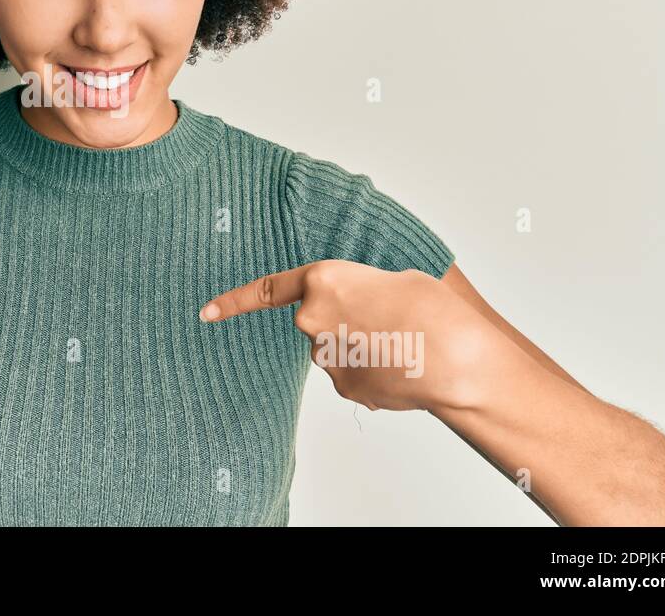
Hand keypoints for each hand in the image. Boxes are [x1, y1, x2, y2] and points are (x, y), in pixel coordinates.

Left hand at [199, 261, 505, 412]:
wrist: (458, 356)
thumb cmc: (432, 306)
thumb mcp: (389, 276)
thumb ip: (355, 290)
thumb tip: (353, 316)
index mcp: (322, 280)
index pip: (266, 291)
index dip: (233, 301)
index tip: (206, 312)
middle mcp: (312, 320)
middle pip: (316, 321)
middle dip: (342, 321)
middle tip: (386, 319)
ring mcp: (326, 358)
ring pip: (336, 349)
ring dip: (360, 346)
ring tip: (402, 343)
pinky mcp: (345, 388)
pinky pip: (352, 373)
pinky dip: (372, 370)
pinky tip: (400, 367)